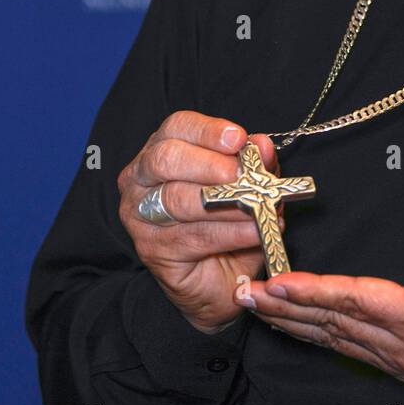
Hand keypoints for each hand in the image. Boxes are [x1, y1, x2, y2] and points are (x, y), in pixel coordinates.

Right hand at [118, 111, 283, 333]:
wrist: (220, 277)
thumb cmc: (227, 222)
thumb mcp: (247, 185)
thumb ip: (253, 164)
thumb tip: (262, 146)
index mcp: (161, 150)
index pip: (177, 127)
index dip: (207, 130)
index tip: (237, 139)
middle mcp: (141, 179)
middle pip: (166, 159)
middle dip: (209, 164)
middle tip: (241, 176)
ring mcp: (141, 216)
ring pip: (178, 199)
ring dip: (225, 203)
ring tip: (257, 206)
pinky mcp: (153, 249)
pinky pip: (194, 236)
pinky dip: (229, 232)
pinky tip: (253, 230)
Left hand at [234, 208, 403, 379]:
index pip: (355, 300)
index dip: (313, 289)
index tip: (277, 281)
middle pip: (334, 324)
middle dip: (286, 308)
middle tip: (246, 292)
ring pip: (336, 341)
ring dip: (294, 324)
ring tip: (258, 307)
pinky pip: (350, 350)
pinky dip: (318, 337)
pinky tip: (299, 326)